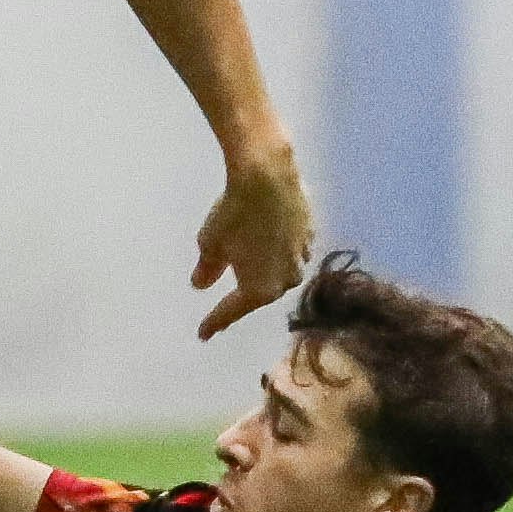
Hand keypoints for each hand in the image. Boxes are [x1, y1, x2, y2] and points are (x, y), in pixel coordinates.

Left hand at [192, 147, 312, 339]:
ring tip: (248, 268)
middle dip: (244, 296)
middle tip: (226, 304)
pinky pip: (289, 251)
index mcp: (260, 289)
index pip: (231, 311)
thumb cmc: (233, 215)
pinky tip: (267, 243)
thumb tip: (201, 285)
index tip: (203, 334)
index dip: (215, 322)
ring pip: (279, 272)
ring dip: (263, 272)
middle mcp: (287, 280)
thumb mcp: (210, 245)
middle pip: (261, 293)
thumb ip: (207, 270)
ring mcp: (303, 258)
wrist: (268, 177)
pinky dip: (276, 251)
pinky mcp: (311, 236)